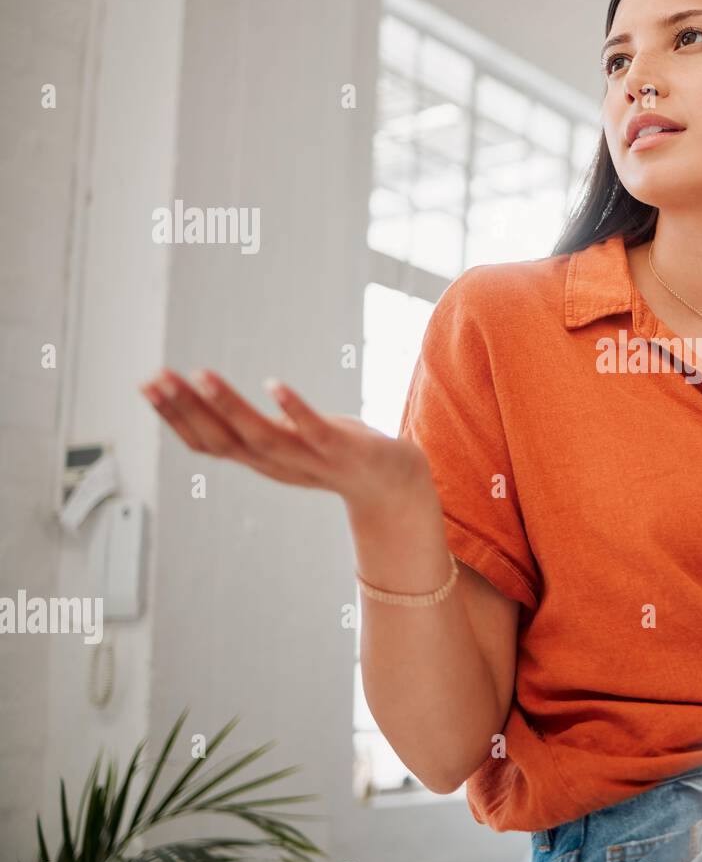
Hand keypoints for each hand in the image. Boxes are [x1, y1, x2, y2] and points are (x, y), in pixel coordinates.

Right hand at [138, 368, 432, 511]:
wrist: (395, 486)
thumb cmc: (338, 455)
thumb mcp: (286, 441)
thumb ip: (253, 429)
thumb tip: (214, 403)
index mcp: (261, 460)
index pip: (206, 441)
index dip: (174, 417)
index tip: (146, 384)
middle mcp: (278, 463)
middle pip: (223, 438)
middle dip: (186, 408)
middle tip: (156, 378)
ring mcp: (309, 458)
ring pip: (260, 435)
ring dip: (228, 406)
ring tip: (201, 375)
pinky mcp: (343, 450)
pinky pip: (314, 431)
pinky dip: (294, 409)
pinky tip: (274, 384)